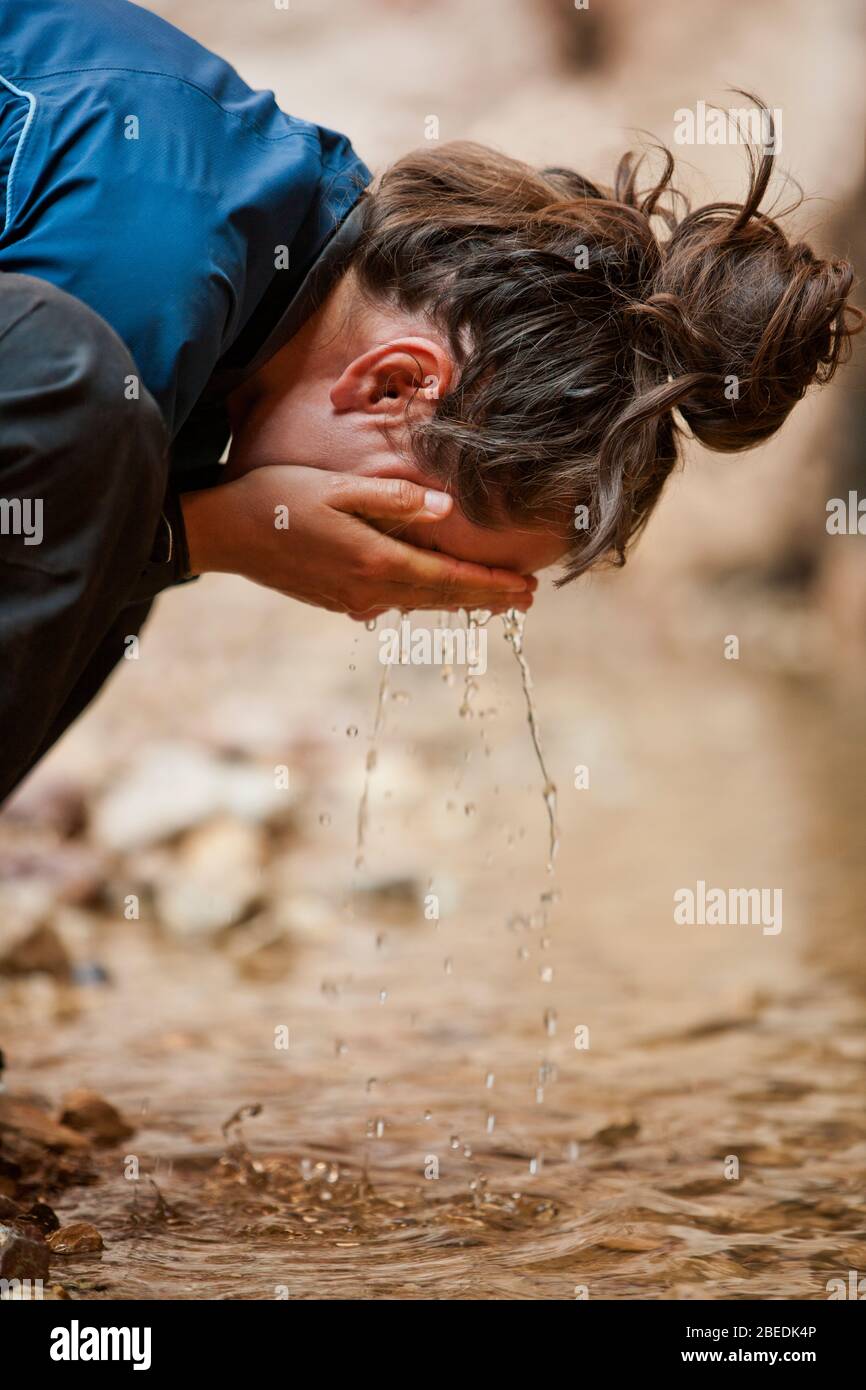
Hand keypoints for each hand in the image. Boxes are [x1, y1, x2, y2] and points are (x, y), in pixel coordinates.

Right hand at [180, 465, 535, 619]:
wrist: (224, 533)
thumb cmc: (277, 499)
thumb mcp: (337, 488)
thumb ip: (393, 498)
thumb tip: (446, 510)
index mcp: (376, 561)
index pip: (449, 578)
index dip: (492, 585)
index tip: (527, 588)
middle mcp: (369, 590)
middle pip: (442, 599)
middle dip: (487, 598)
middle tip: (526, 598)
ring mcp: (352, 600)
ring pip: (418, 604)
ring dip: (458, 602)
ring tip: (493, 599)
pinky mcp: (336, 600)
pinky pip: (391, 603)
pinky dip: (422, 599)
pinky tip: (432, 593)